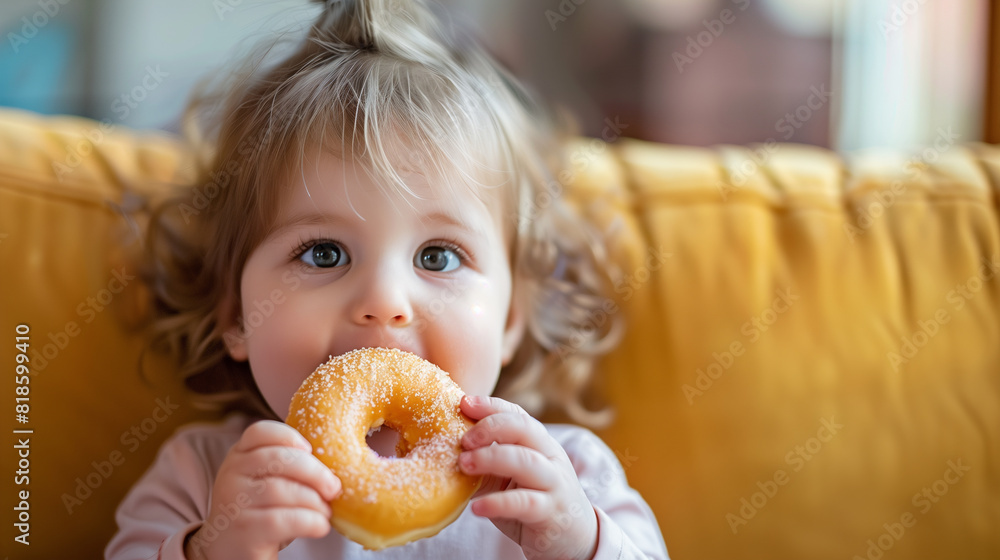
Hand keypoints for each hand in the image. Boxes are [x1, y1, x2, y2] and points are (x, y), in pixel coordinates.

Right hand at [184, 420, 340, 559]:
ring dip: (313, 501)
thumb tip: (336, 463)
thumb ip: (290, 467)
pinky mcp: (243, 530)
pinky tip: (320, 526)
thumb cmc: (261, 512)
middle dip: (314, 471)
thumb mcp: (269, 482)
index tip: (311, 450)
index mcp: (240, 456)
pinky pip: (282, 519)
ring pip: (281, 489)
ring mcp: (234, 502)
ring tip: (325, 511)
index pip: (259, 432)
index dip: (289, 436)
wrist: (231, 552)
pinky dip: (309, 521)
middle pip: (277, 458)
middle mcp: (231, 474)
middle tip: (333, 488)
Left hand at [459, 395, 597, 559]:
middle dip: (491, 427)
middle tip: (463, 440)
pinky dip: (498, 502)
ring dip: (490, 458)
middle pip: (524, 428)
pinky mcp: (550, 512)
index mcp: (539, 443)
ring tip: (464, 465)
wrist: (572, 537)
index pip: (517, 415)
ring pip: (525, 461)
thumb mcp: (510, 476)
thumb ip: (488, 461)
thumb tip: (445, 447)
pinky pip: (524, 502)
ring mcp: (553, 483)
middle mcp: (550, 457)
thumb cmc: (533, 500)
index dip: (491, 406)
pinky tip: (476, 507)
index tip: (464, 402)